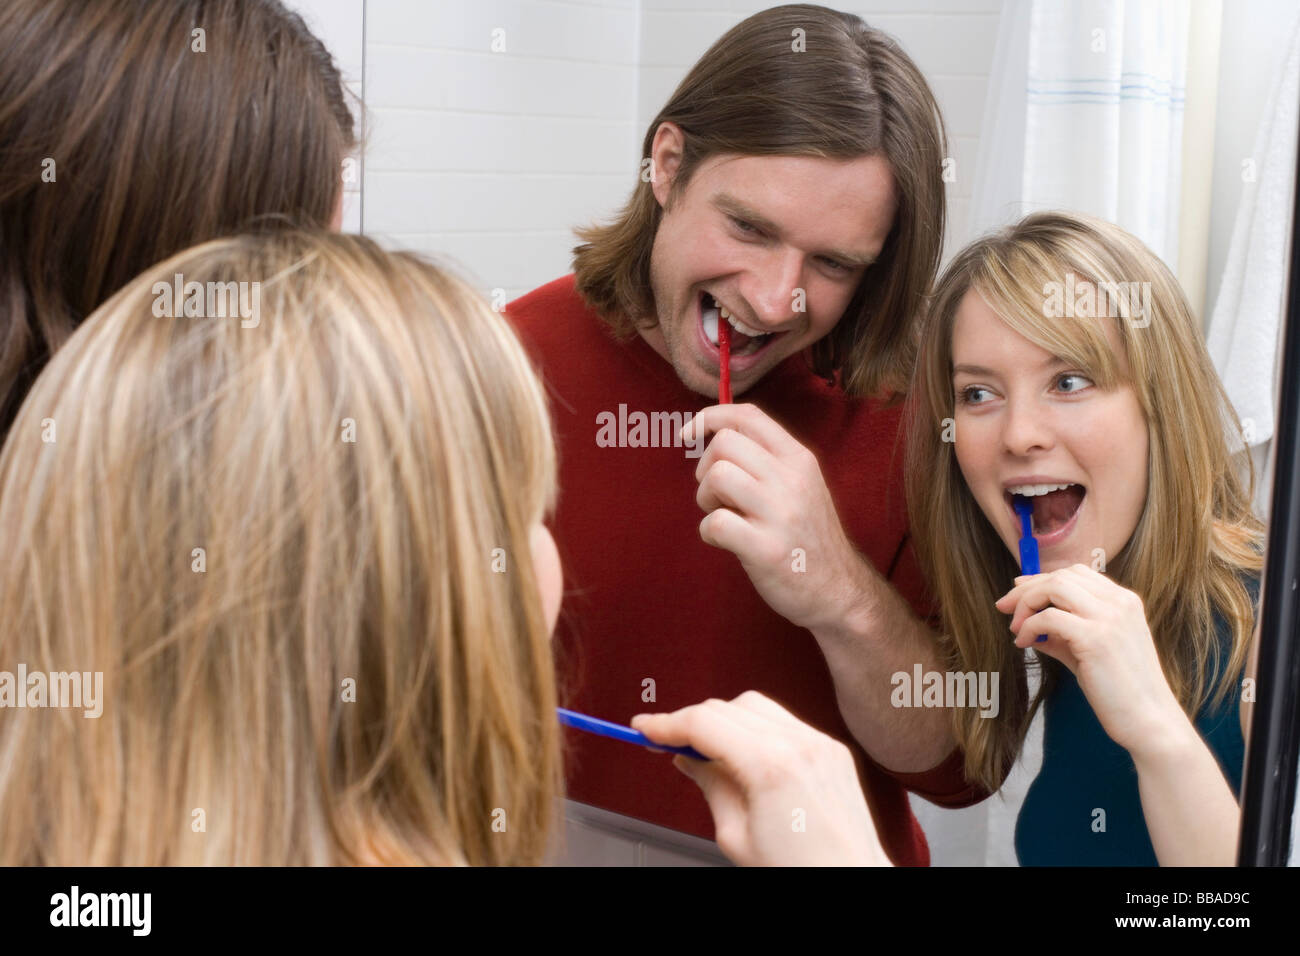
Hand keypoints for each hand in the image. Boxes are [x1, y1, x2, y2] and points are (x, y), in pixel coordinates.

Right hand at [631, 691, 890, 865]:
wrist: (851, 882)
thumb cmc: (800, 871)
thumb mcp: (736, 836)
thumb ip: (710, 786)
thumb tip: (689, 760)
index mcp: (771, 766)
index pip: (703, 724)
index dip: (666, 724)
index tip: (643, 728)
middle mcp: (799, 744)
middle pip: (726, 707)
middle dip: (693, 721)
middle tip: (668, 743)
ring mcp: (820, 743)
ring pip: (756, 707)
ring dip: (725, 721)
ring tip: (708, 753)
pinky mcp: (833, 749)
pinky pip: (784, 722)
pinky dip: (757, 729)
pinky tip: (745, 755)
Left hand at [682, 404, 864, 632]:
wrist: (839, 590)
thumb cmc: (808, 537)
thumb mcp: (802, 485)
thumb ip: (767, 461)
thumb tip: (717, 438)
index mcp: (799, 459)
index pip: (748, 416)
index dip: (710, 417)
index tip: (689, 434)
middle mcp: (791, 480)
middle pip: (725, 443)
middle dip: (705, 466)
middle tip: (717, 495)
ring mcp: (780, 514)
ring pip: (717, 476)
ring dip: (706, 498)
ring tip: (723, 516)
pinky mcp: (766, 549)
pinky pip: (715, 523)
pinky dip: (708, 532)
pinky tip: (724, 542)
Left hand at [995, 564, 1184, 756]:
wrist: (1149, 721)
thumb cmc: (1119, 690)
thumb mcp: (1088, 652)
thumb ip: (1061, 635)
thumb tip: (1027, 625)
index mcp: (1124, 601)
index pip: (1075, 573)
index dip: (1042, 579)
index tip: (1018, 592)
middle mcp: (1120, 602)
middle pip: (1061, 576)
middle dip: (1026, 589)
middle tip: (1004, 607)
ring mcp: (1110, 618)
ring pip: (1054, 587)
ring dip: (1026, 603)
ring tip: (1016, 627)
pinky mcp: (1096, 638)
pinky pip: (1048, 617)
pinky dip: (1029, 626)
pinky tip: (1023, 643)